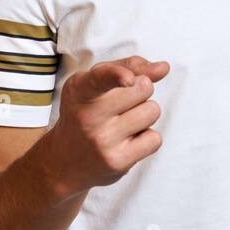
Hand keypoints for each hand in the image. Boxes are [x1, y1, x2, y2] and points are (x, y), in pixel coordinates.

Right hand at [47, 56, 169, 196]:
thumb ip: (129, 67)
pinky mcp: (116, 162)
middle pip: (143, 88)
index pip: (101, 79)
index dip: (118, 76)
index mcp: (80, 90)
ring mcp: (102, 141)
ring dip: (145, 115)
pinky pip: (155, 139)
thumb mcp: (97, 82)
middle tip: (121, 105)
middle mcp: (88, 116)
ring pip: (152, 111)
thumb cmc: (87, 112)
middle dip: (141, 91)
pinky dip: (147, 138)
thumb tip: (163, 68)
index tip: (129, 80)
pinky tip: (127, 142)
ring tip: (123, 124)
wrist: (65, 160)